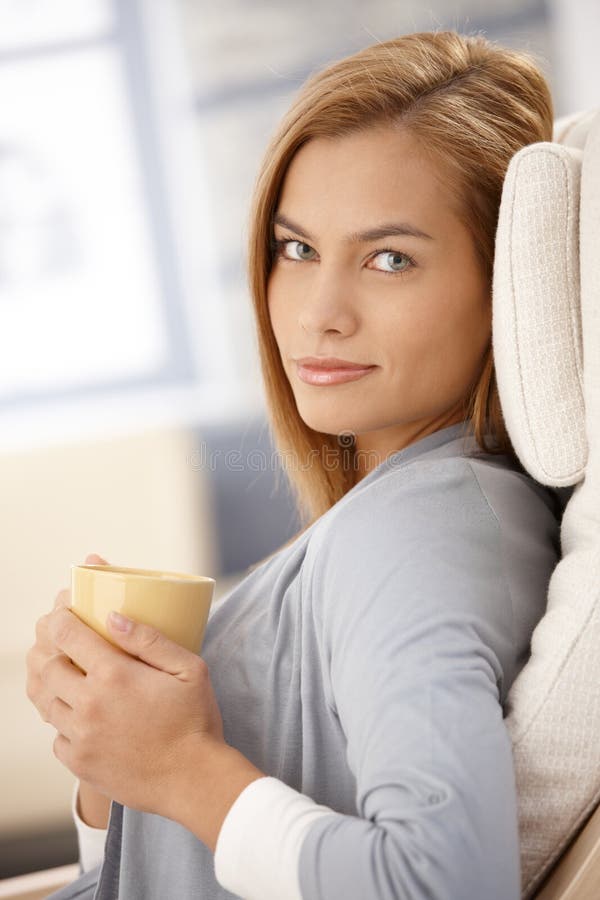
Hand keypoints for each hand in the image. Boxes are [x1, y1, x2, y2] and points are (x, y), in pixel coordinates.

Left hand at [27, 555, 227, 823]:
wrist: (194, 780)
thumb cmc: (196, 720)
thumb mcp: (188, 668)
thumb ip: (149, 639)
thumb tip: (112, 617)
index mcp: (114, 675)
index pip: (67, 634)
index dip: (60, 616)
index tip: (63, 610)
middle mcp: (88, 704)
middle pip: (46, 665)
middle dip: (47, 645)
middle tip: (58, 638)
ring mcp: (80, 736)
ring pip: (44, 700)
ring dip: (49, 681)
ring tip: (61, 670)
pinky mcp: (79, 763)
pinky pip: (55, 735)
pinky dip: (62, 720)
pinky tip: (78, 714)